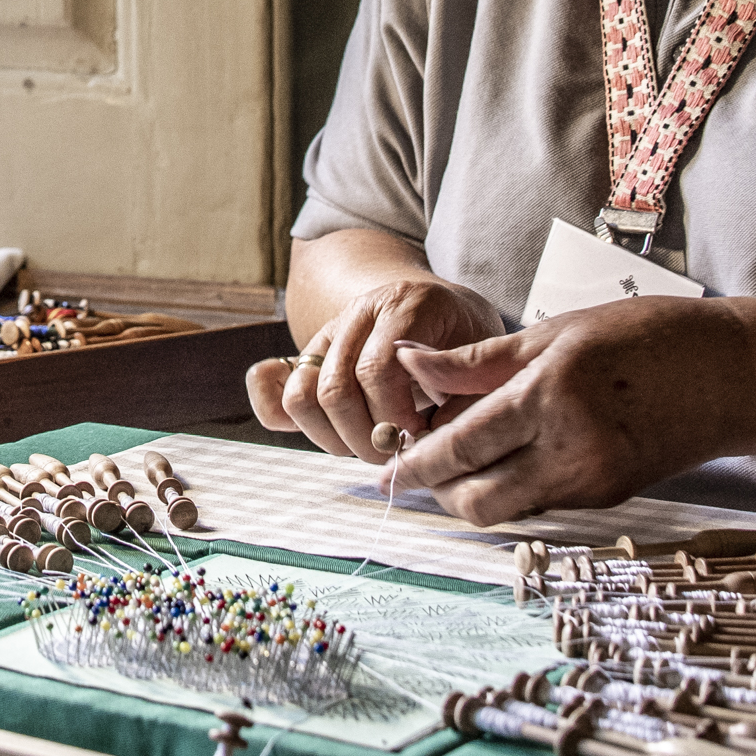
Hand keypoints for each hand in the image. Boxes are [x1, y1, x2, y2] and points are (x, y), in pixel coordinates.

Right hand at [249, 271, 502, 459]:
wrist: (439, 303)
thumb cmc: (467, 337)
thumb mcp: (485, 351)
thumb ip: (467, 385)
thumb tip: (438, 432)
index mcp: (407, 305)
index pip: (377, 369)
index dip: (393, 417)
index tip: (418, 439)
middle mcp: (360, 312)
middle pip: (334, 388)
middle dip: (362, 437)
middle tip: (394, 453)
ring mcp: (329, 332)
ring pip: (301, 394)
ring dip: (331, 437)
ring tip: (368, 445)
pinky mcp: (309, 353)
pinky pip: (270, 384)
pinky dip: (281, 414)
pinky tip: (325, 431)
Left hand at [382, 297, 755, 525]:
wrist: (735, 376)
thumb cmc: (645, 337)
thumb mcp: (555, 332)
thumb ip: (477, 360)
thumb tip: (407, 362)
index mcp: (551, 396)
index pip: (461, 446)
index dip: (415, 462)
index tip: (384, 469)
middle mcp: (572, 449)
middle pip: (477, 500)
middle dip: (440, 490)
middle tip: (418, 462)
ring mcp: (595, 481)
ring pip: (508, 508)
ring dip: (476, 490)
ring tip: (463, 452)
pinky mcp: (611, 498)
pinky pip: (542, 501)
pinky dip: (515, 485)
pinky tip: (510, 453)